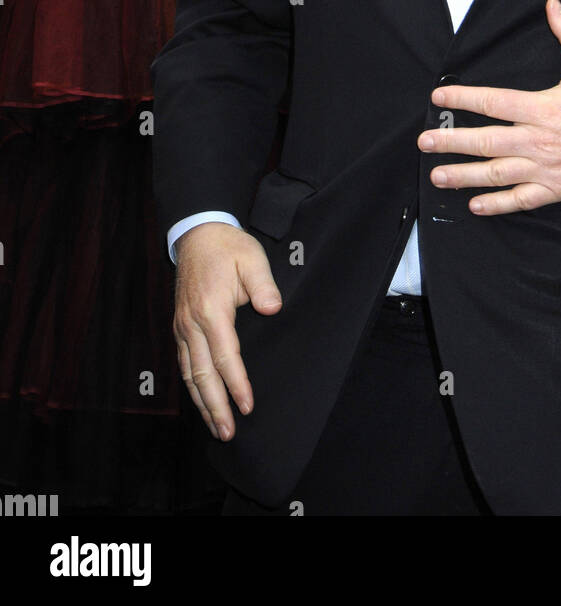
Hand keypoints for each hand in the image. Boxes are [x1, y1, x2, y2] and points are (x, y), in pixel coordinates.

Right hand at [173, 221, 281, 440]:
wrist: (197, 235)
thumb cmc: (228, 247)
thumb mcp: (252, 258)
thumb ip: (263, 285)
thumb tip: (273, 308)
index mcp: (211, 310)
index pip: (225, 356)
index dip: (236, 384)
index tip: (247, 406)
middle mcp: (192, 324)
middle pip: (203, 375)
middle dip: (215, 407)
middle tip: (228, 433)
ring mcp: (183, 327)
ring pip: (190, 374)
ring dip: (202, 403)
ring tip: (216, 428)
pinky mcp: (180, 327)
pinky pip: (185, 364)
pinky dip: (193, 387)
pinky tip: (202, 401)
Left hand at [418, 0, 560, 215]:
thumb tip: (551, 4)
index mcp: (544, 108)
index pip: (493, 102)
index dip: (462, 98)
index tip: (439, 96)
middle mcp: (539, 140)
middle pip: (486, 142)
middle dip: (451, 142)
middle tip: (424, 142)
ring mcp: (547, 167)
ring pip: (497, 173)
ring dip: (464, 175)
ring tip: (437, 176)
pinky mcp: (558, 188)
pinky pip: (522, 199)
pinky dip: (497, 204)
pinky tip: (475, 205)